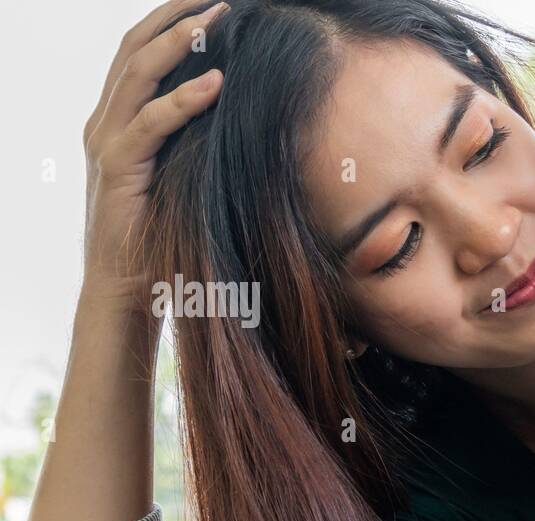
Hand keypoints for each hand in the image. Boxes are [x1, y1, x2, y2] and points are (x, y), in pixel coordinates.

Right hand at [81, 0, 227, 308]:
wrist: (126, 292)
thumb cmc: (163, 239)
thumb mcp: (184, 178)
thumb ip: (197, 144)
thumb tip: (243, 116)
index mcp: (118, 120)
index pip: (139, 51)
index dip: (172, 20)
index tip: (212, 2)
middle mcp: (105, 122)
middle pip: (133, 46)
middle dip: (175, 15)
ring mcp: (107, 144)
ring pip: (136, 73)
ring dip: (180, 42)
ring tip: (218, 20)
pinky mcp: (117, 171)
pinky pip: (149, 124)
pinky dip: (182, 100)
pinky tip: (216, 83)